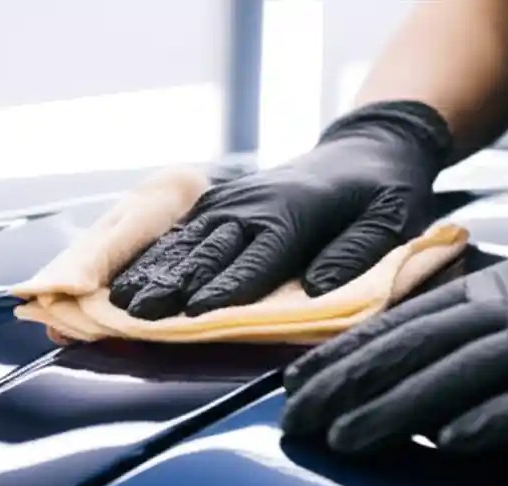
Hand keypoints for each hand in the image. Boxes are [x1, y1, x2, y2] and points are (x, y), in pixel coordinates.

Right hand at [108, 101, 451, 319]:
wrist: (364, 149)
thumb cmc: (380, 195)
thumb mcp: (388, 222)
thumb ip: (355, 254)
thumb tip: (319, 288)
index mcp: (294, 213)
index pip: (256, 258)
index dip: (227, 287)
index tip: (198, 312)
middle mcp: (253, 206)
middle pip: (208, 251)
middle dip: (173, 284)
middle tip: (139, 314)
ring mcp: (229, 203)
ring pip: (184, 242)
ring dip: (151, 273)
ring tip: (120, 302)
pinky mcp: (216, 205)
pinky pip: (177, 233)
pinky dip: (149, 257)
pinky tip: (124, 280)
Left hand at [281, 252, 507, 453]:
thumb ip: (495, 342)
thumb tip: (429, 396)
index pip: (407, 322)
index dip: (346, 355)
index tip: (294, 388)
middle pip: (419, 344)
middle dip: (348, 384)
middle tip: (294, 422)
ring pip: (464, 371)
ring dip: (397, 408)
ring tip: (344, 441)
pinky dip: (496, 421)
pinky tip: (450, 444)